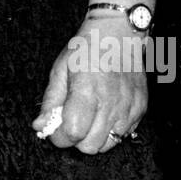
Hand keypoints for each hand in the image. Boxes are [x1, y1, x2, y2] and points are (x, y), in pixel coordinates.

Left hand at [32, 15, 148, 153]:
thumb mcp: (60, 69)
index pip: (72, 133)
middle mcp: (111, 103)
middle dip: (76, 140)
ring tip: (89, 117)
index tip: (55, 129)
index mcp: (87, 91)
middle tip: (72, 123)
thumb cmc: (87, 47)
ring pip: (109, 144)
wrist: (119, 33)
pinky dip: (112, 130)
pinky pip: (124, 134)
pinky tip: (105, 112)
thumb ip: (51, 101)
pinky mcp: (140, 108)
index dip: (59, 137)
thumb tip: (40, 126)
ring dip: (95, 137)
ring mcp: (128, 107)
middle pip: (90, 146)